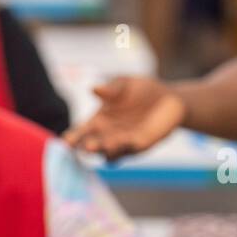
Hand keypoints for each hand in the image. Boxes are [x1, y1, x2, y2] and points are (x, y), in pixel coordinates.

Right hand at [63, 77, 186, 160]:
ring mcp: (122, 143)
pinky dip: (126, 147)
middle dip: (88, 147)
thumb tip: (94, 88)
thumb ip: (110, 89)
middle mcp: (106, 136)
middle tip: (85, 146)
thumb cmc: (141, 90)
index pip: (80, 133)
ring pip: (109, 151)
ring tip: (106, 145)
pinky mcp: (139, 145)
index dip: (72, 138)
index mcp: (97, 121)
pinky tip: (125, 141)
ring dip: (107, 150)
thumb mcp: (124, 85)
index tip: (66, 141)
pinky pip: (130, 149)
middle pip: (92, 145)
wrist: (170, 98)